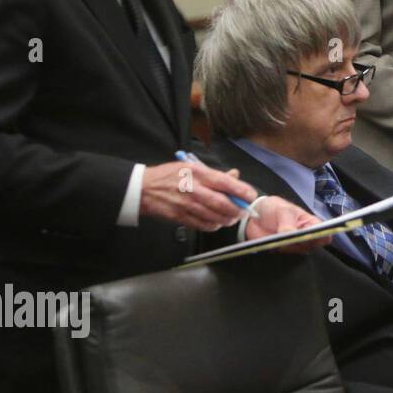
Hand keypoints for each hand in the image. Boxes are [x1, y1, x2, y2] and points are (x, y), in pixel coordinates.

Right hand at [141, 159, 258, 231]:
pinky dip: (213, 226)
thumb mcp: (191, 167)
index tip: (251, 195)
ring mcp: (185, 204)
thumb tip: (235, 176)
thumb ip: (214, 174)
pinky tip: (217, 223)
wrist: (141, 188)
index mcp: (197, 173)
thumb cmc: (169, 175)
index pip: (224, 182)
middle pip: (221, 203)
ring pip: (213, 216)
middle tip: (244, 211)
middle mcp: (192, 189)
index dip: (241, 190)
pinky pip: (201, 224)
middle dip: (237, 209)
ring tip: (232, 218)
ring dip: (227, 219)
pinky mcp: (179, 216)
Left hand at [243, 194, 322, 252]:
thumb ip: (287, 222)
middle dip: (300, 241)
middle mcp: (306, 237)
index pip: (325, 234)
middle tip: (288, 233)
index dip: (321, 236)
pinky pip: (283, 254)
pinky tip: (271, 240)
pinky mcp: (282, 251)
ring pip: (296, 251)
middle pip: (311, 246)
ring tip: (277, 234)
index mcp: (311, 224)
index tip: (310, 234)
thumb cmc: (274, 208)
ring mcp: (294, 245)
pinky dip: (277, 248)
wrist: (255, 215)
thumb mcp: (282, 210)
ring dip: (287, 245)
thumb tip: (290, 234)